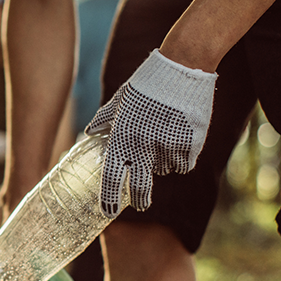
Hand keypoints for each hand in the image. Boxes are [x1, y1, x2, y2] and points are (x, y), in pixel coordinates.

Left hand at [84, 49, 215, 218]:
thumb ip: (104, 120)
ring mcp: (167, 148)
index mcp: (121, 138)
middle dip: (140, 201)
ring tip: (165, 135)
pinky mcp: (190, 145)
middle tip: (141, 205)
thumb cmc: (147, 83)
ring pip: (165, 170)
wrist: (181, 67)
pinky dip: (182, 157)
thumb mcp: (120, 100)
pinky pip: (184, 163)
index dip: (109, 199)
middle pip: (141, 188)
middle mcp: (142, 147)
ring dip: (163, 161)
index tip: (108, 212)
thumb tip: (90, 132)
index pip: (111, 178)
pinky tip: (180, 137)